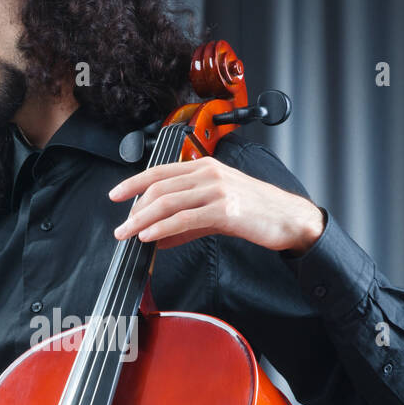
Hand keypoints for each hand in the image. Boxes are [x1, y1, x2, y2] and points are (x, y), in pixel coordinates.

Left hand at [109, 158, 324, 254]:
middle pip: (159, 187)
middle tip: (120, 227)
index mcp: (205, 167)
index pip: (160, 171)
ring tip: (128, 234)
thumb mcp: (216, 211)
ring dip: (142, 220)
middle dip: (134, 208)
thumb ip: (187, 222)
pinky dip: (162, 228)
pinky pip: (184, 219)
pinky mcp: (224, 210)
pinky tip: (149, 237)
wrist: (288, 218)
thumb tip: (158, 236)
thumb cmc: (256, 211)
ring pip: (167, 202)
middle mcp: (208, 173)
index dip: (133, 182)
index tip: (115, 194)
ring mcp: (216, 190)